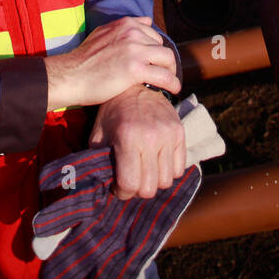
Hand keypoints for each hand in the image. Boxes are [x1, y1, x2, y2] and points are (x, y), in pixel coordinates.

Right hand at [45, 16, 180, 110]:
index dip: (155, 51)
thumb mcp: (104, 33)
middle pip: (162, 46)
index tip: (154, 62)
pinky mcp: (136, 69)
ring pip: (168, 59)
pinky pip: (164, 76)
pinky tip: (172, 90)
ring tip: (168, 82)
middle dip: (163, 61)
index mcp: (126, 24)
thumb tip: (146, 21)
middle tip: (160, 74)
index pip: (153, 35)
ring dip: (171, 72)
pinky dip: (172, 83)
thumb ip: (125, 27)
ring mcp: (135, 50)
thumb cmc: (84, 59)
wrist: (71, 76)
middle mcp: (132, 33)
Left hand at [89, 85, 185, 199]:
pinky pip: (180, 168)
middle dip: (138, 189)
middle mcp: (150, 137)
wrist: (134, 86)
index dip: (122, 193)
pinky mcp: (180, 132)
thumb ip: (99, 161)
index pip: (130, 184)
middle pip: (150, 187)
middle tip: (131, 180)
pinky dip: (169, 171)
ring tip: (144, 171)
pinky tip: (157, 162)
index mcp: (128, 137)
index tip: (118, 188)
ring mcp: (168, 134)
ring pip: (166, 180)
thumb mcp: (98, 134)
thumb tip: (100, 186)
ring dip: (154, 181)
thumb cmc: (112, 113)